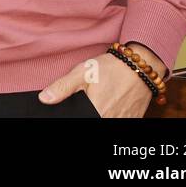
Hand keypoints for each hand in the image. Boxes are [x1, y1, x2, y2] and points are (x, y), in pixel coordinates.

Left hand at [38, 43, 163, 116]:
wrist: (141, 64)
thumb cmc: (111, 67)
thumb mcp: (83, 73)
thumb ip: (62, 87)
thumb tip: (44, 99)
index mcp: (97, 111)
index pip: (80, 118)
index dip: (77, 113)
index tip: (80, 106)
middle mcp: (111, 119)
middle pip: (92, 118)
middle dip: (88, 111)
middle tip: (93, 98)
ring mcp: (124, 121)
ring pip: (107, 121)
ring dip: (102, 112)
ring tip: (103, 98)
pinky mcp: (134, 119)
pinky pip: (119, 121)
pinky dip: (114, 114)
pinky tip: (112, 103)